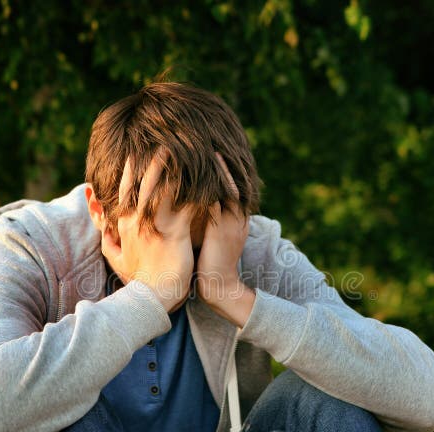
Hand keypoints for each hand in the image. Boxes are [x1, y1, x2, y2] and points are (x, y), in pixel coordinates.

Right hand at [101, 151, 194, 311]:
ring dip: (172, 171)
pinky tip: (204, 181)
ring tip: (182, 153)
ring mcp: (156, 226)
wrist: (152, 297)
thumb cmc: (138, 279)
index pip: (125, 192)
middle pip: (144, 185)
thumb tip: (102, 227)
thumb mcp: (115, 258)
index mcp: (125, 224)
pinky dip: (194, 193)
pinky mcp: (174, 234)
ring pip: (163, 191)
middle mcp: (138, 221)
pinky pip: (186, 207)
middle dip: (152, 163)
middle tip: (162, 144)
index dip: (130, 172)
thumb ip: (108, 239)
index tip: (134, 154)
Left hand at [196, 153, 255, 326]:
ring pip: (228, 188)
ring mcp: (232, 223)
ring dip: (218, 170)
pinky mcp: (221, 230)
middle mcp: (237, 217)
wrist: (219, 288)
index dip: (227, 170)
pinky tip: (195, 174)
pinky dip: (209, 187)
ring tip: (208, 150)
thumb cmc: (211, 264)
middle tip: (213, 143)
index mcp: (236, 219)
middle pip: (236, 183)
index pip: (235, 187)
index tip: (216, 152)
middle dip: (225, 164)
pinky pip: (217, 201)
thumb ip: (210, 219)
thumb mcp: (213, 237)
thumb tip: (201, 202)